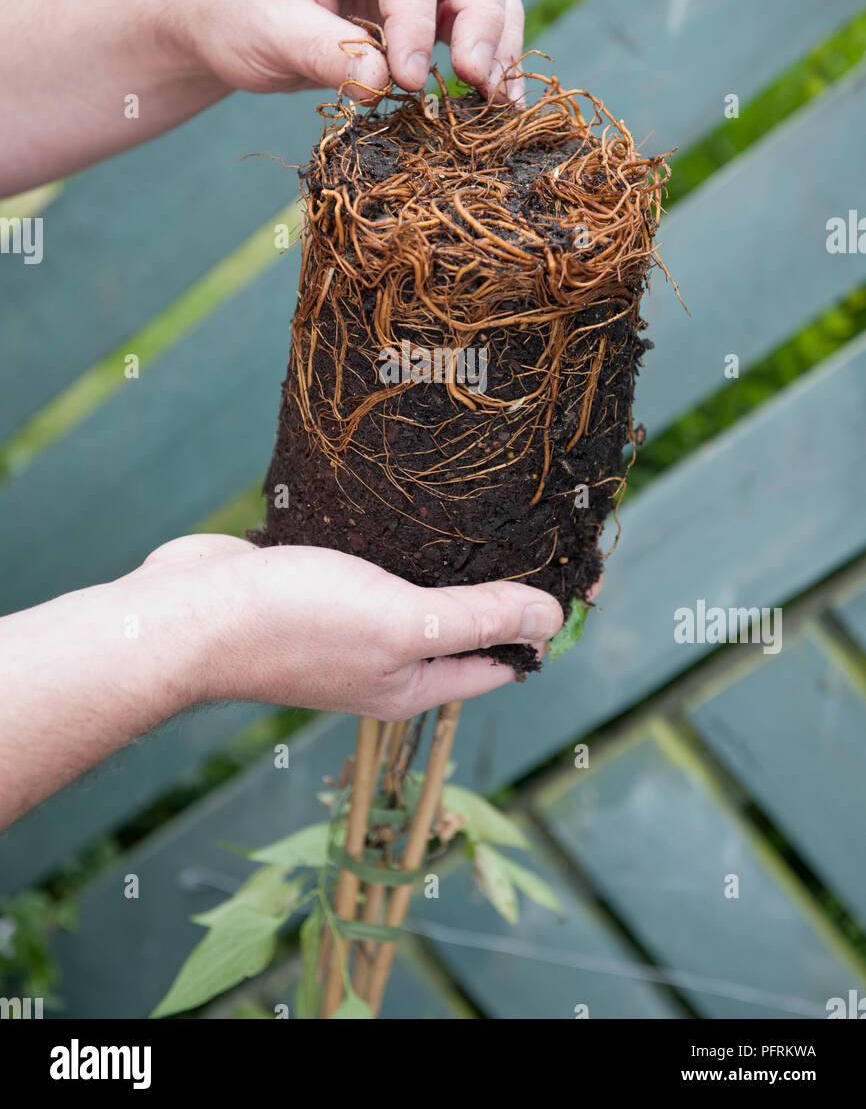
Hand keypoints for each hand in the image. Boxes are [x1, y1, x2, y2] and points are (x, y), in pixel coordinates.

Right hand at [137, 534, 562, 719]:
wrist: (187, 612)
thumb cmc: (292, 623)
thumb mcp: (401, 622)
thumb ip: (476, 618)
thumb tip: (555, 620)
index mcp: (412, 682)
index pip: (501, 661)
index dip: (545, 624)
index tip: (583, 577)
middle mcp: (384, 659)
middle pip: (463, 624)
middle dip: (506, 587)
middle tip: (546, 529)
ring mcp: (348, 622)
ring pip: (417, 590)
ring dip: (452, 558)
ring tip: (492, 508)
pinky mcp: (316, 583)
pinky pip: (374, 563)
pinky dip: (399, 541)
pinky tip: (413, 504)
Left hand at [179, 0, 523, 103]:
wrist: (233, 24)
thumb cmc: (240, 17)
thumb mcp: (266, 36)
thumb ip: (321, 54)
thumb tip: (380, 81)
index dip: (417, 15)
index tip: (410, 77)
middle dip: (484, 11)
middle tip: (478, 77)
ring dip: (502, 33)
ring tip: (496, 96)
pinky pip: (481, 13)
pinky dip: (496, 51)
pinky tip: (497, 99)